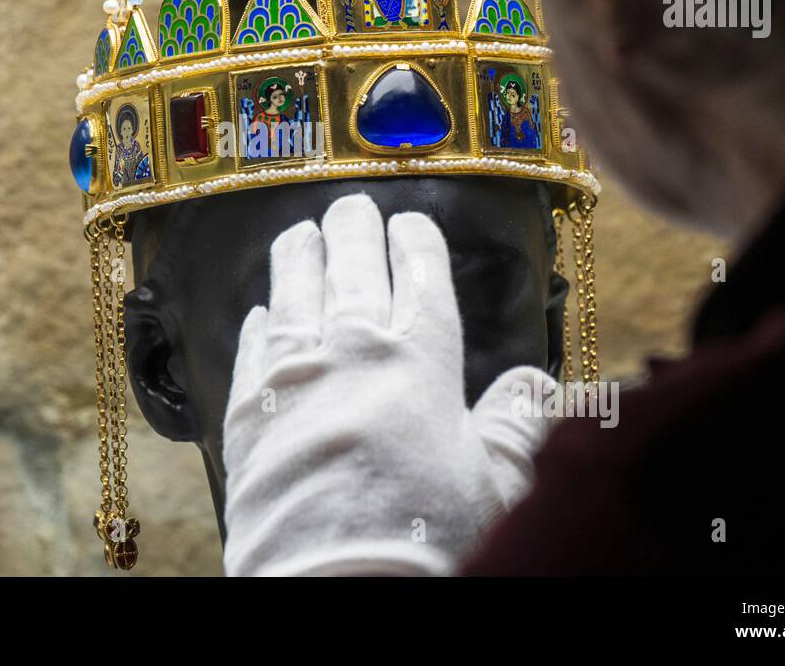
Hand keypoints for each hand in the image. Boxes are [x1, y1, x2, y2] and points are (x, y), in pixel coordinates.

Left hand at [222, 193, 556, 575]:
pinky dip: (258, 324)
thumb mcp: (498, 482)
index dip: (414, 242)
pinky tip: (261, 311)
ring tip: (300, 232)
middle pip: (352, 270)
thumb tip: (538, 380)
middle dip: (353, 231)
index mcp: (422, 360)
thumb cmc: (427, 536)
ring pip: (295, 294)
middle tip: (350, 205)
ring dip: (298, 257)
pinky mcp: (247, 411)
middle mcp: (353, 351)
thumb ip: (518, 422)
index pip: (420, 277)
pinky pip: (252, 349)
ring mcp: (293, 376)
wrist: (334, 580)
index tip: (409, 221)